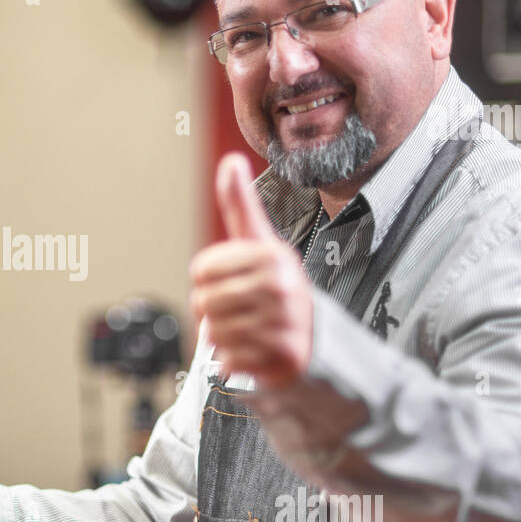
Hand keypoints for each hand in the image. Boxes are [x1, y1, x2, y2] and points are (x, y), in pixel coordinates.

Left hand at [188, 152, 314, 388]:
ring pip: (213, 333)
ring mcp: (284, 323)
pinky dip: (234, 361)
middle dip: (212, 311)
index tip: (232, 282)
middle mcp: (281, 286)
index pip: (202, 269)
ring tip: (249, 331)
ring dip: (222, 337)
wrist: (318, 341)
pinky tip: (255, 352)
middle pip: (203, 302)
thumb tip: (230, 160)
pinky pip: (227, 360)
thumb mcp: (262, 244)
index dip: (208, 280)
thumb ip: (241, 205)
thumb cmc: (278, 288)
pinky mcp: (282, 359)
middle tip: (240, 312)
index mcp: (272, 255)